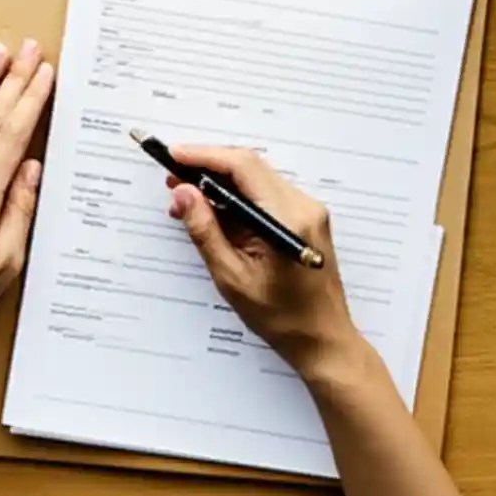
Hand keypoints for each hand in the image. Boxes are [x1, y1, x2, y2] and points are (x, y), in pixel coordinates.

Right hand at [166, 146, 359, 380]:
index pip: (244, 167)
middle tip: (172, 179)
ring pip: (256, 178)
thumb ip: (205, 230)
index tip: (173, 156)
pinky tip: (213, 212)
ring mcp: (307, 211)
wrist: (323, 340)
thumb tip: (183, 193)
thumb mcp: (231, 277)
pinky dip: (236, 198)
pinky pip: (265, 195)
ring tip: (186, 199)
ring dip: (220, 184)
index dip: (204, 156)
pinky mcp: (304, 218)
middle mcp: (304, 207)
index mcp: (288, 219)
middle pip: (250, 167)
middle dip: (207, 168)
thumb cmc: (281, 318)